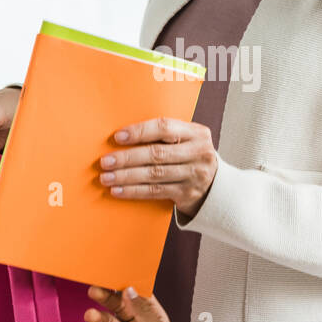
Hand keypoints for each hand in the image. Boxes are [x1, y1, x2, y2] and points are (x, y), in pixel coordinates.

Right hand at [84, 284, 180, 321]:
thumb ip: (142, 310)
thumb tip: (129, 289)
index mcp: (149, 314)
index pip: (134, 294)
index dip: (123, 285)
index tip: (110, 275)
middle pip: (116, 305)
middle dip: (105, 297)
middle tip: (94, 290)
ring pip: (106, 320)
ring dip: (97, 316)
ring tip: (91, 315)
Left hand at [97, 117, 216, 217]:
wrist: (216, 186)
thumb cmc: (191, 157)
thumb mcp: (187, 140)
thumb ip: (165, 135)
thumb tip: (122, 136)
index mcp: (197, 133)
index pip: (165, 127)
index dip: (139, 131)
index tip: (117, 137)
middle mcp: (198, 153)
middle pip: (157, 154)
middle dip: (127, 158)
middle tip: (105, 161)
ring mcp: (194, 175)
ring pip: (154, 175)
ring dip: (126, 176)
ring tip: (106, 177)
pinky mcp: (187, 194)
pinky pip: (155, 191)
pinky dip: (134, 191)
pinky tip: (117, 191)